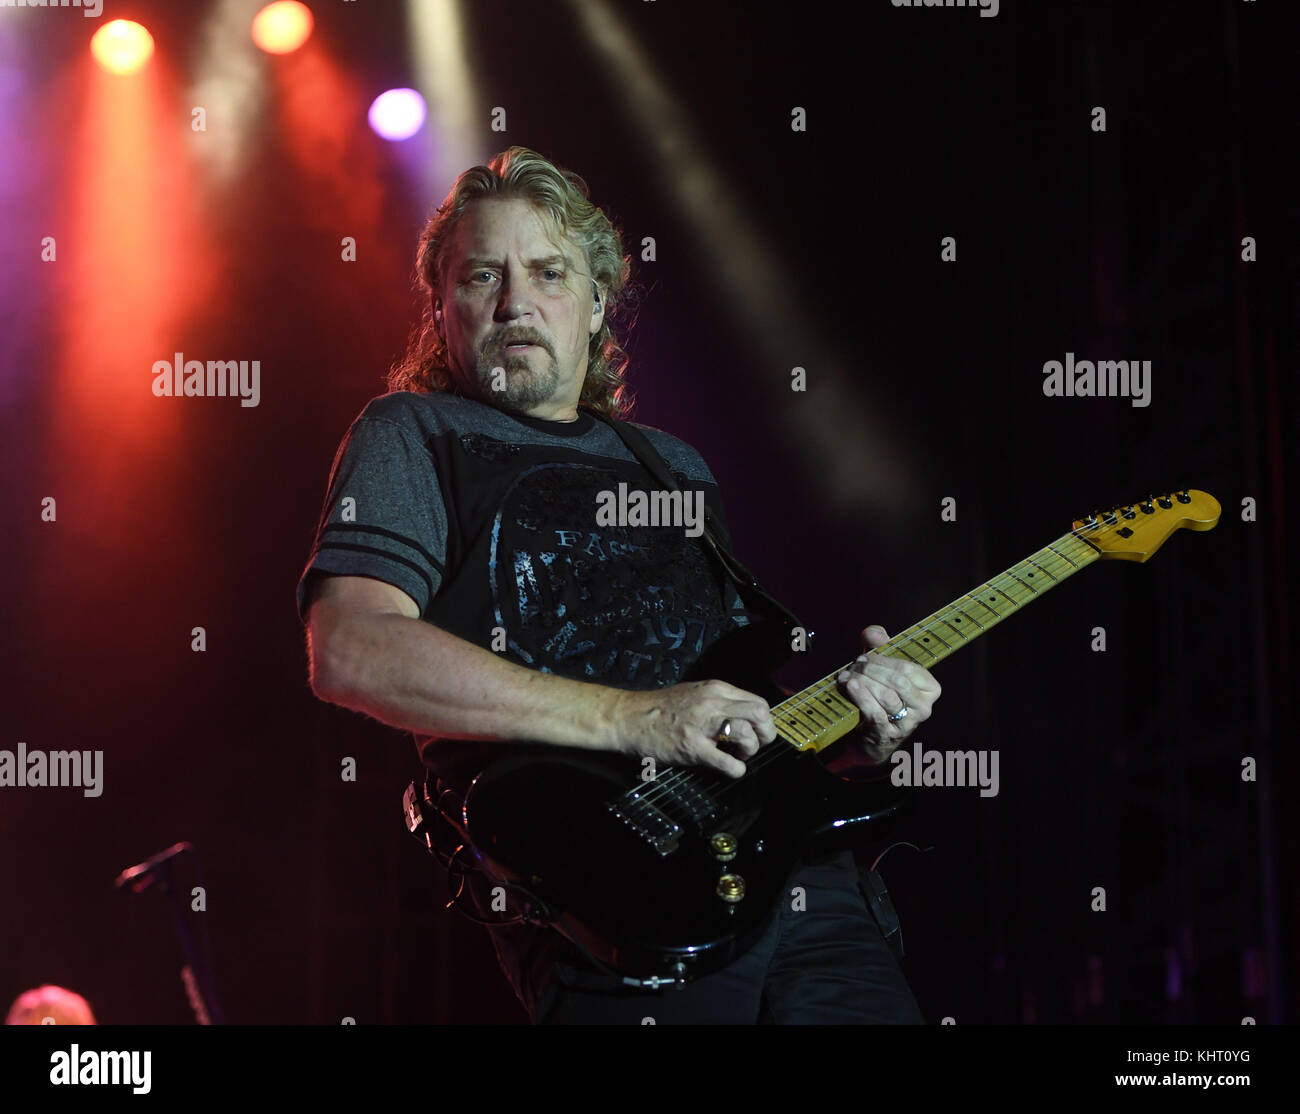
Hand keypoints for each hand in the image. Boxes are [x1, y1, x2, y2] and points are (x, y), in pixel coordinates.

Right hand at [608, 680, 776, 778]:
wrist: (628, 717)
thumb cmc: (658, 708)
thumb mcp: (694, 692)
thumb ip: (719, 700)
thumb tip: (743, 715)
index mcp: (715, 689)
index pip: (758, 702)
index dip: (764, 721)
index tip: (758, 733)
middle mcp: (713, 702)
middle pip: (760, 714)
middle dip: (765, 735)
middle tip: (754, 746)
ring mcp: (702, 724)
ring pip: (747, 734)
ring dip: (749, 750)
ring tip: (737, 755)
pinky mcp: (692, 747)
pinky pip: (727, 762)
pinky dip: (735, 769)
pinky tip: (731, 769)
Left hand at [837, 624, 940, 761]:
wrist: (872, 735)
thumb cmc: (881, 696)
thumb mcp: (883, 668)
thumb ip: (880, 645)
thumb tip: (873, 633)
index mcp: (929, 688)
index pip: (906, 668)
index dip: (881, 660)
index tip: (863, 657)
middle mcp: (924, 707)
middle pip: (897, 681)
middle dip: (871, 670)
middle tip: (853, 666)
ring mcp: (908, 723)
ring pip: (886, 696)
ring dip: (863, 683)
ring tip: (846, 677)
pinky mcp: (888, 735)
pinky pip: (876, 714)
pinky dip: (861, 698)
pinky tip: (850, 687)